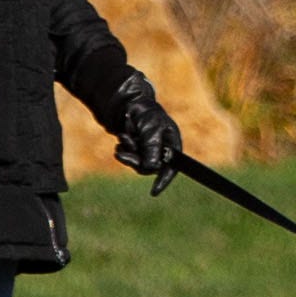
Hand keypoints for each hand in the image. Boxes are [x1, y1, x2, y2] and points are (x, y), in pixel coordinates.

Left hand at [105, 68, 183, 187]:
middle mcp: (163, 150)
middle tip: (125, 150)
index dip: (164, 179)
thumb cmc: (144, 113)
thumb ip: (152, 147)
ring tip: (125, 136)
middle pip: (151, 167)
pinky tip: (123, 138)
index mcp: (172, 143)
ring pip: (138, 164)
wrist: (127, 104)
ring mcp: (150, 151)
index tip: (154, 192)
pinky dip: (124, 150)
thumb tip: (152, 168)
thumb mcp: (150, 128)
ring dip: (129, 151)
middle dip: (136, 159)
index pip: (172, 167)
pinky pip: (130, 159)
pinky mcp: (138, 151)